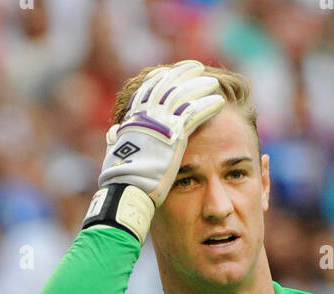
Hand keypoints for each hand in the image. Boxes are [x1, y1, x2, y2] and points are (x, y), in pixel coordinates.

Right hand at [98, 60, 224, 206]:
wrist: (128, 187)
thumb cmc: (122, 176)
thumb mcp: (116, 151)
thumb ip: (118, 139)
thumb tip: (114, 134)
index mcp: (134, 117)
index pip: (147, 89)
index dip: (160, 78)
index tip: (167, 71)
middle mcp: (147, 114)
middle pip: (168, 85)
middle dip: (183, 74)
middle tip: (195, 67)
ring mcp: (161, 123)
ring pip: (184, 95)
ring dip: (199, 87)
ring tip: (212, 83)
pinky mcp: (175, 134)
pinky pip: (195, 113)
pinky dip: (208, 106)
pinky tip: (219, 102)